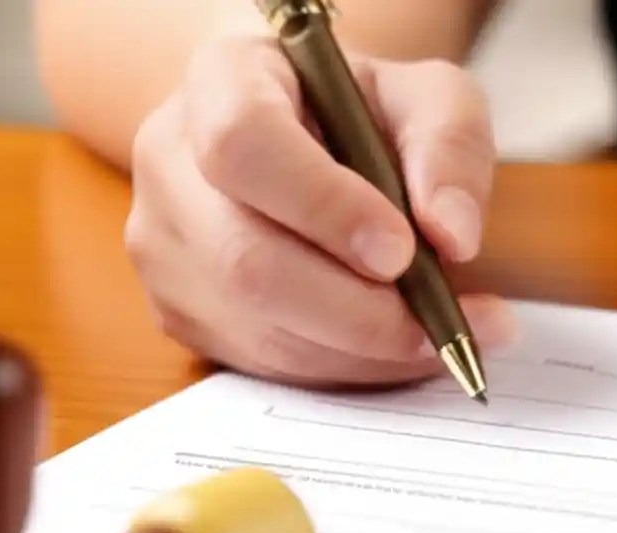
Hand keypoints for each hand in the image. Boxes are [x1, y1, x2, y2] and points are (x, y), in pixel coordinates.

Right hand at [125, 36, 515, 386]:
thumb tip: (453, 235)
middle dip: (357, 310)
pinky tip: (400, 344)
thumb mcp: (431, 97)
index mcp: (222, 80)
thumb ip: (450, 146)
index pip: (245, 145)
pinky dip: (347, 367)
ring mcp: (163, 245)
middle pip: (244, 259)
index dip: (324, 207)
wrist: (312, 140)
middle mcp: (171, 161)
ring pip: (257, 326)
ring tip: (444, 334)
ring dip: (364, 349)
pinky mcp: (179, 311)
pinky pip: (265, 362)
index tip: (401, 249)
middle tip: (442, 319)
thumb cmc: (369, 113)